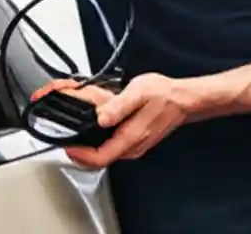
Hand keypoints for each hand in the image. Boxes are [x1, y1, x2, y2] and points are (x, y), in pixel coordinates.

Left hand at [62, 74, 191, 168]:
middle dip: (81, 151)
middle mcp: (132, 147)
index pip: (99, 158)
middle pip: (100, 159)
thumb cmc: (163, 95)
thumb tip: (100, 118)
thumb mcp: (138, 92)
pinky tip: (98, 128)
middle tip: (69, 138)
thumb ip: (118, 106)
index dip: (80, 155)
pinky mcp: (136, 142)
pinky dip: (101, 142)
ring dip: (90, 147)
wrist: (183, 99)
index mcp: (130, 137)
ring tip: (80, 131)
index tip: (67, 147)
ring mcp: (135, 146)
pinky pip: (113, 148)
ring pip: (106, 154)